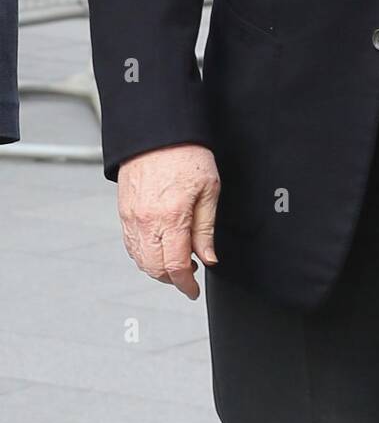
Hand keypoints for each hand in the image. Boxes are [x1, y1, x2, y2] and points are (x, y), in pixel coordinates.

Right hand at [117, 144, 220, 299]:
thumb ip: (206, 229)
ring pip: (140, 260)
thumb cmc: (187, 154)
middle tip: (189, 274)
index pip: (176, 266)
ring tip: (176, 259)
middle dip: (172, 279)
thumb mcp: (209, 190)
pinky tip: (159, 247)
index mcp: (172, 217)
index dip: (186, 285)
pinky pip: (131, 244)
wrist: (157, 132)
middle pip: (155, 269)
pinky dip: (143, 254)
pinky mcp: (124, 212)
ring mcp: (131, 218)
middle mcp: (147, 221)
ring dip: (157, 268)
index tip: (193, 291)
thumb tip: (208, 258)